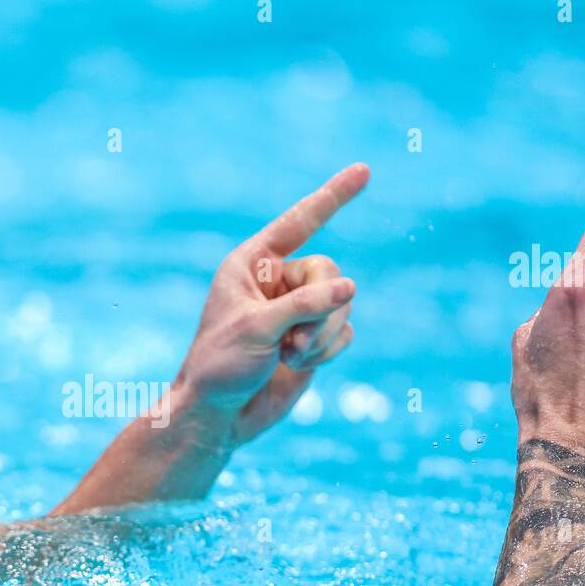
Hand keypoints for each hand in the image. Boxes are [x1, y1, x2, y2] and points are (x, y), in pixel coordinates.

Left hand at [174, 163, 368, 444]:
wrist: (219, 415)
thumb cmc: (221, 366)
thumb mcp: (258, 329)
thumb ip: (305, 305)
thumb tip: (351, 287)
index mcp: (252, 264)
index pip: (299, 222)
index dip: (332, 197)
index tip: (365, 170)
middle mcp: (277, 282)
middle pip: (329, 271)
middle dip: (320, 309)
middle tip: (292, 341)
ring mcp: (298, 311)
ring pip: (343, 304)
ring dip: (323, 335)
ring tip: (290, 356)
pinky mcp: (314, 339)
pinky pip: (346, 331)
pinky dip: (329, 350)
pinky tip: (298, 365)